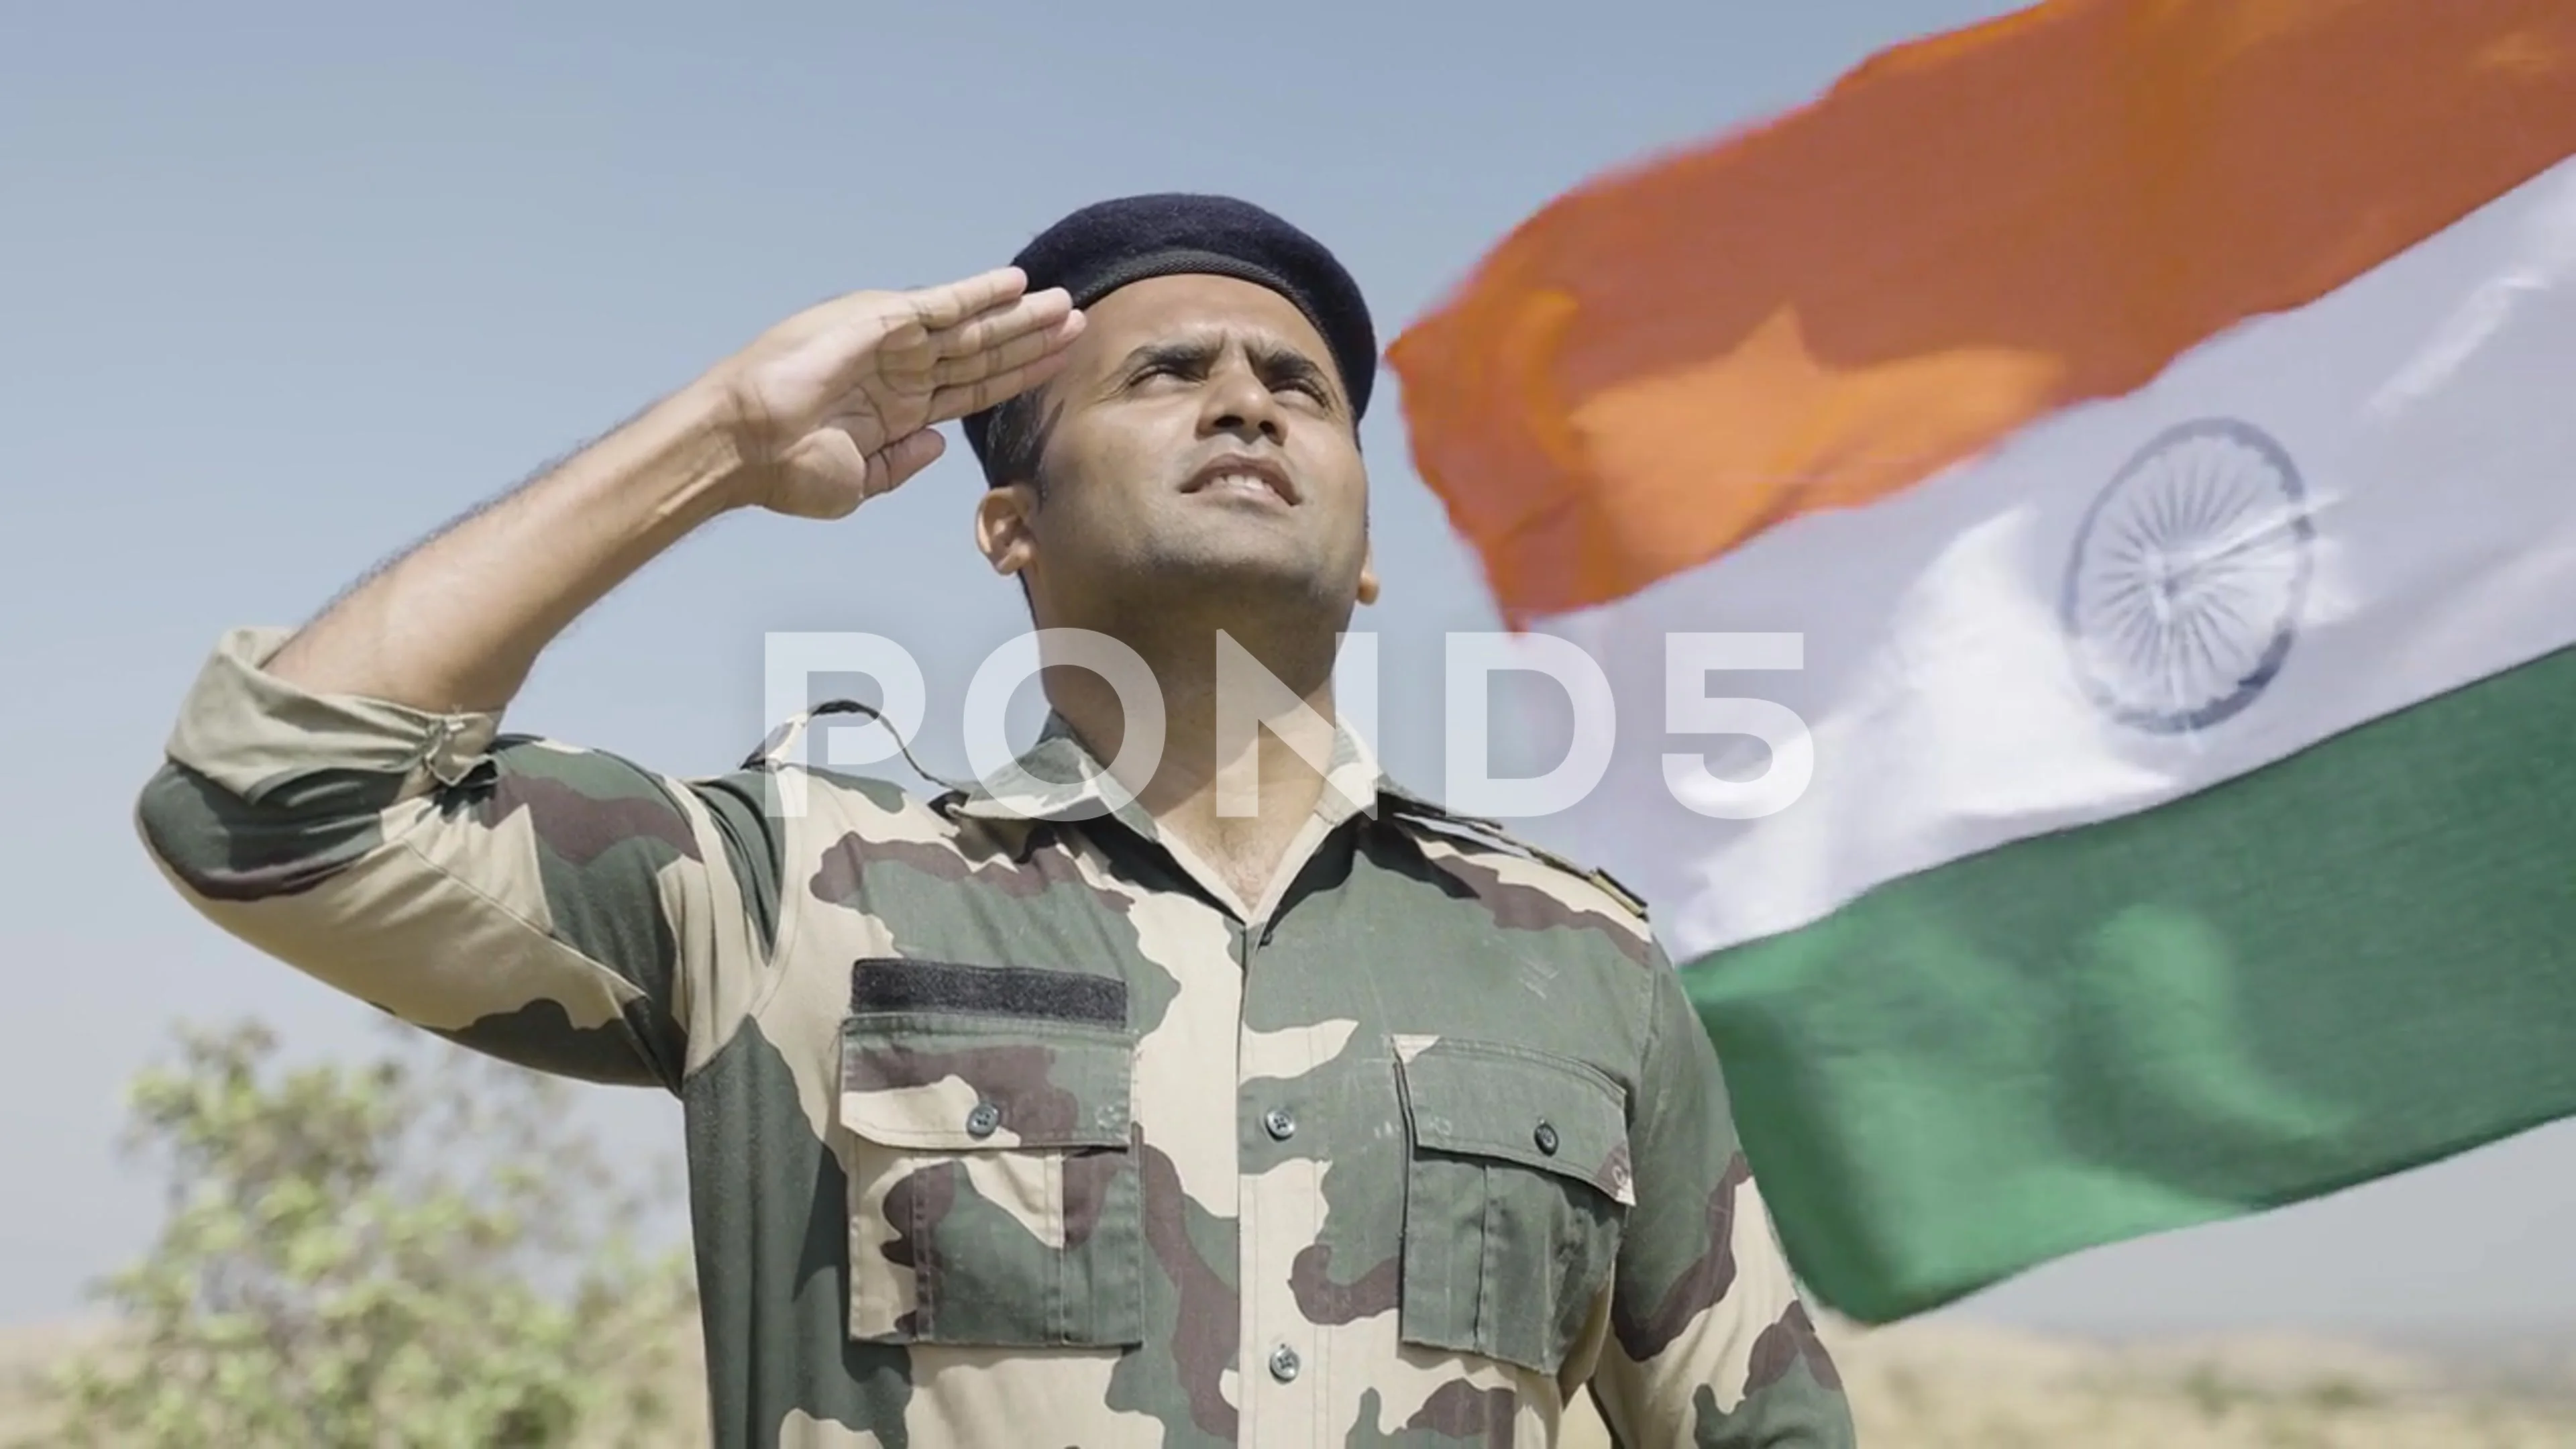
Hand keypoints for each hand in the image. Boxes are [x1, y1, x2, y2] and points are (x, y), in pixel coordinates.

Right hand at [710, 268, 1082, 517]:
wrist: (746, 447)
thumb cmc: (788, 470)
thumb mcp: (860, 481)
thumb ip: (902, 463)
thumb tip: (939, 443)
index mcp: (899, 410)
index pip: (975, 390)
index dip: (1018, 376)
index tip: (1058, 365)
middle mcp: (901, 372)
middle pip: (983, 355)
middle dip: (1031, 340)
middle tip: (1077, 323)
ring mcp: (892, 344)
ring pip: (972, 328)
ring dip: (1019, 317)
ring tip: (1063, 306)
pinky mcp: (879, 322)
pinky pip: (941, 304)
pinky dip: (978, 292)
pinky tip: (1015, 283)